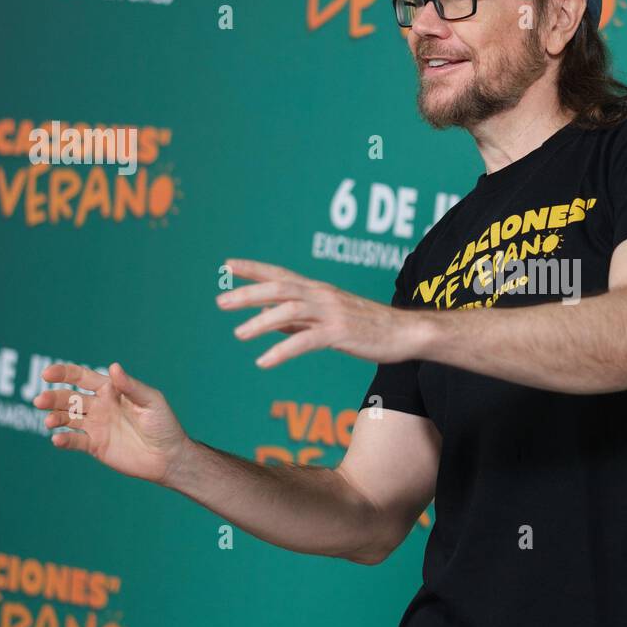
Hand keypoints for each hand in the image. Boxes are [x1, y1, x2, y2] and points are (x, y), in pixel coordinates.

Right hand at [31, 362, 189, 485]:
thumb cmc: (163, 424)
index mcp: (111, 390)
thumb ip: (131, 386)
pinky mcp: (95, 445)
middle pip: (69, 398)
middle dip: (53, 397)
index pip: (82, 377)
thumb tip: (113, 367)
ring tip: (50, 421)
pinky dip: (64, 440)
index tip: (47, 374)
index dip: (64, 373)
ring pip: (67, 418)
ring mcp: (96, 426)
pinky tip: (58, 439)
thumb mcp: (151, 401)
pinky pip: (74, 441)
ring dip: (55, 417)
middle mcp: (100, 406)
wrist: (168, 456)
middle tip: (39, 400)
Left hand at [217, 257, 421, 367]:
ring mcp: (332, 313)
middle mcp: (323, 296)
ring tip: (239, 334)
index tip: (227, 265)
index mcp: (319, 290)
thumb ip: (300, 318)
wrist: (406, 333)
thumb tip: (271, 318)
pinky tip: (264, 361)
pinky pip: (306, 340)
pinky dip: (282, 350)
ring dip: (261, 322)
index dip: (254, 269)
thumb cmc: (369, 327)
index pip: (281, 274)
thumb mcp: (331, 318)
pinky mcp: (340, 333)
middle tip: (220, 302)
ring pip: (289, 311)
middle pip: (280, 288)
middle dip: (248, 293)